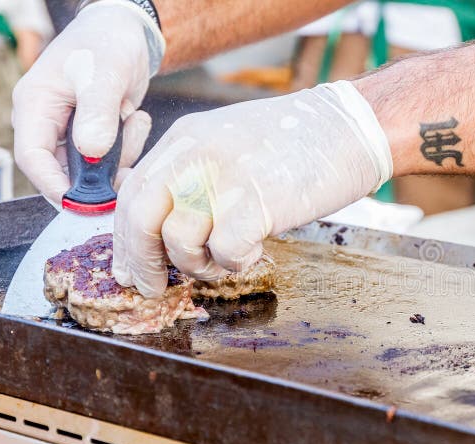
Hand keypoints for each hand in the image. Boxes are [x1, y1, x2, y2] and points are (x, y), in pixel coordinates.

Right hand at [12, 2, 161, 205]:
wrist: (127, 34)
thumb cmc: (107, 44)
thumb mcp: (103, 73)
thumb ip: (97, 112)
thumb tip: (91, 151)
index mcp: (35, 106)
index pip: (33, 158)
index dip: (53, 185)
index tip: (81, 202)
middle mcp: (48, 123)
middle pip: (63, 170)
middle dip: (97, 176)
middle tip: (126, 173)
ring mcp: (72, 132)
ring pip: (92, 168)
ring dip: (119, 155)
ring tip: (132, 119)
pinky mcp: (96, 136)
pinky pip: (111, 158)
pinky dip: (128, 145)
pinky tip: (134, 117)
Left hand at [113, 81, 391, 297]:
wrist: (349, 126)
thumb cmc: (296, 142)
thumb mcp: (228, 143)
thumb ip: (192, 174)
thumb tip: (163, 224)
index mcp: (185, 139)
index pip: (133, 193)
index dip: (125, 238)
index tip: (130, 268)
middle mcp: (196, 154)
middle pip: (140, 217)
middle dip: (141, 262)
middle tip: (152, 287)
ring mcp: (225, 177)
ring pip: (180, 240)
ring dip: (198, 265)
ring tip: (224, 260)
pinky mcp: (257, 201)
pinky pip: (226, 251)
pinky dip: (237, 262)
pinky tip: (256, 250)